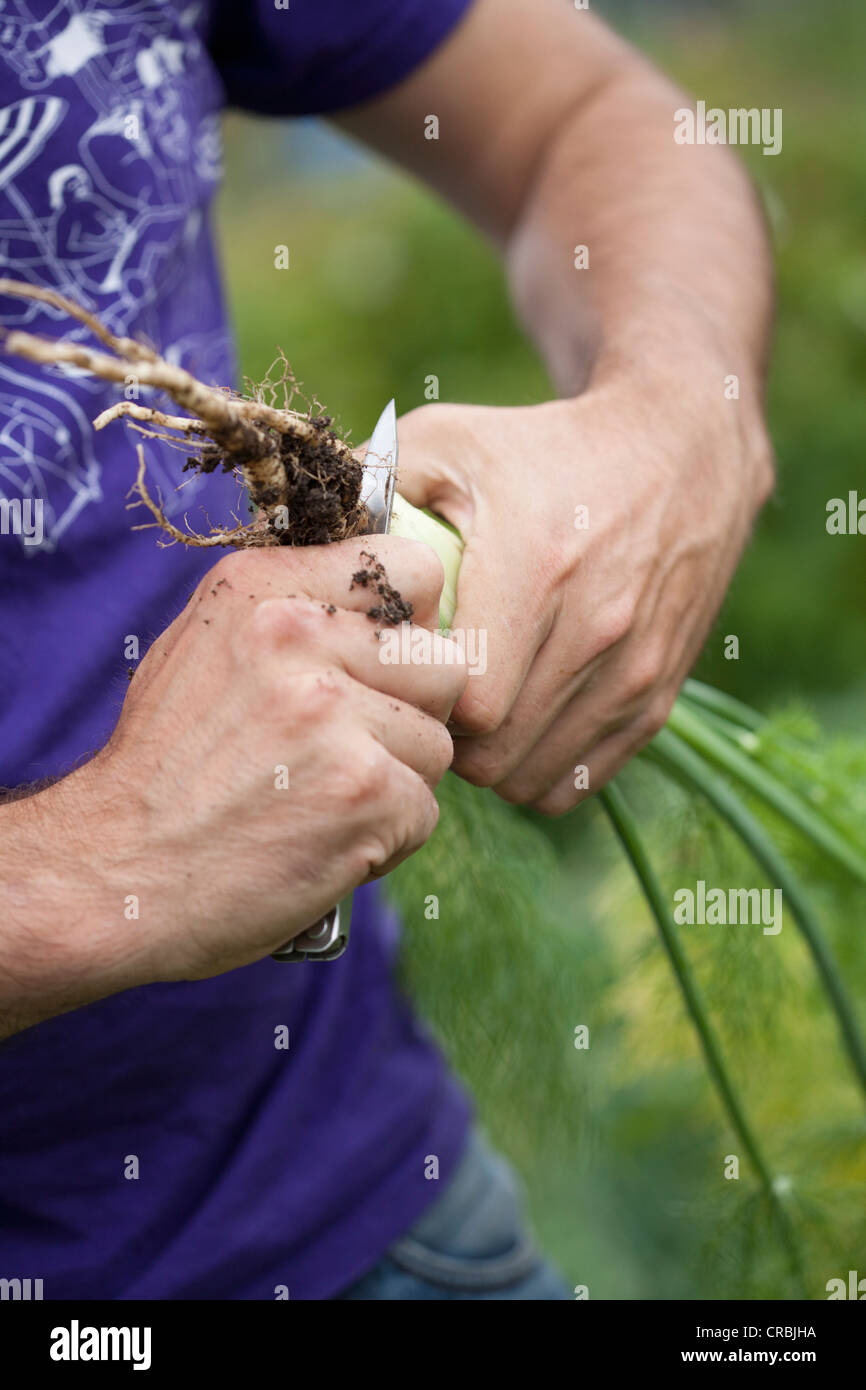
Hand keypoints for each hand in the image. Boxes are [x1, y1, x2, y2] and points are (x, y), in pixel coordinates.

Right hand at [63, 537, 465, 981]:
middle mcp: (301, 636)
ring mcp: (335, 713)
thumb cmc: (164, 771)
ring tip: (320, 800)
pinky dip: (384, 839)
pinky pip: (424, 810)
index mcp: (265, 590)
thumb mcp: (203, 650)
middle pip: (442, 664)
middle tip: (342, 753)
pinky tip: (321, 842)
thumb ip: (293, 613)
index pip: (412, 570)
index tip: (374, 668)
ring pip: (438, 743)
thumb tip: (391, 606)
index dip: (409, 628)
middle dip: (408, 717)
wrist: (115, 872)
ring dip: (396, 783)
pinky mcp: (363, 790)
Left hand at [395, 375, 772, 814]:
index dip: (422, 700)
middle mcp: (596, 630)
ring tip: (469, 710)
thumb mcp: (448, 441)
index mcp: (536, 569)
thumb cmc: (542, 449)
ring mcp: (635, 671)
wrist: (681, 453)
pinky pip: (580, 782)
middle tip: (426, 700)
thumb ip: (370, 491)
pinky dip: (538, 770)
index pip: (465, 704)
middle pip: (494, 755)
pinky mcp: (659, 697)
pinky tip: (516, 724)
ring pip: (533, 778)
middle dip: (447, 743)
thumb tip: (295, 541)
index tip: (405, 671)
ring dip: (489, 761)